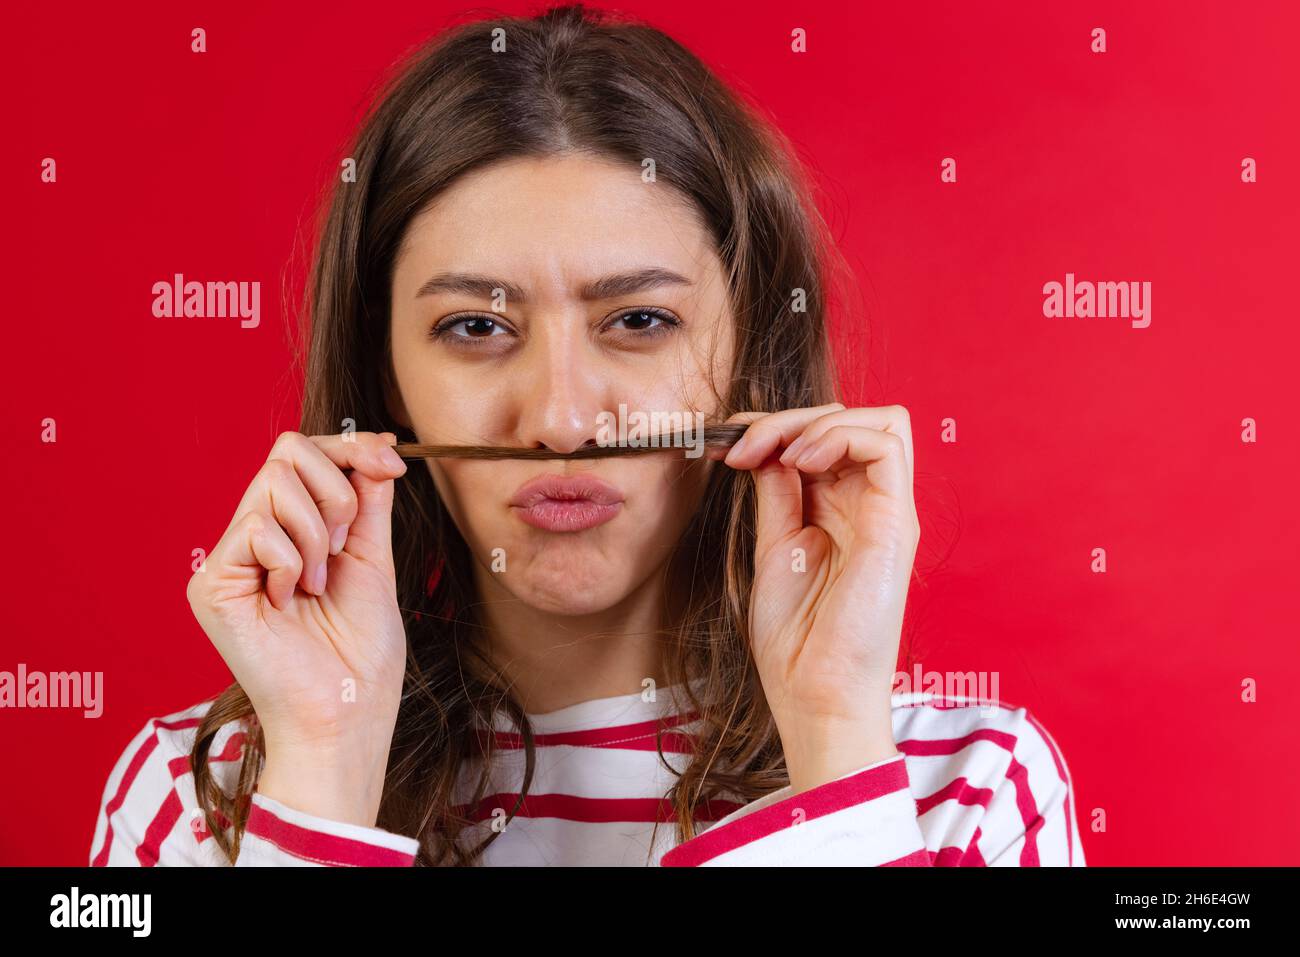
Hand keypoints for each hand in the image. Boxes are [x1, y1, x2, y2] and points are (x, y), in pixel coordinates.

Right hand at [186, 430, 408, 826]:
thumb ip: (368, 501)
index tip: (392, 460)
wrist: (347, 710)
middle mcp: (253, 538)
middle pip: (286, 451)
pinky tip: (292, 600)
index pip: (303, 454)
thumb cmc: (361, 651)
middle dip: (337, 490)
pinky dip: (292, 560)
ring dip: (319, 532)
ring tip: (319, 582)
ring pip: (273, 481)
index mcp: (290, 531)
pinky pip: (257, 527)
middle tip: (348, 545)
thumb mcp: (373, 559)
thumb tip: (375, 445)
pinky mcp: (211, 584)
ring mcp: (229, 559)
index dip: (349, 446)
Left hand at [720, 403, 919, 793]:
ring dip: (815, 422)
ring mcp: (888, 512)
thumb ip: (778, 495)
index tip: (728, 450)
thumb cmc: (797, 640)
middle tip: (742, 447)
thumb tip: (765, 448)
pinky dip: (839, 436)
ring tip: (776, 454)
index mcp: (844, 512)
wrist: (815, 695)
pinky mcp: (896, 523)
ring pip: (879, 419)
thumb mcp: (775, 547)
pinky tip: (800, 462)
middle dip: (789, 418)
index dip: (778, 427)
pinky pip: (886, 445)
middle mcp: (872, 506)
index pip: (827, 437)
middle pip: (850, 419)